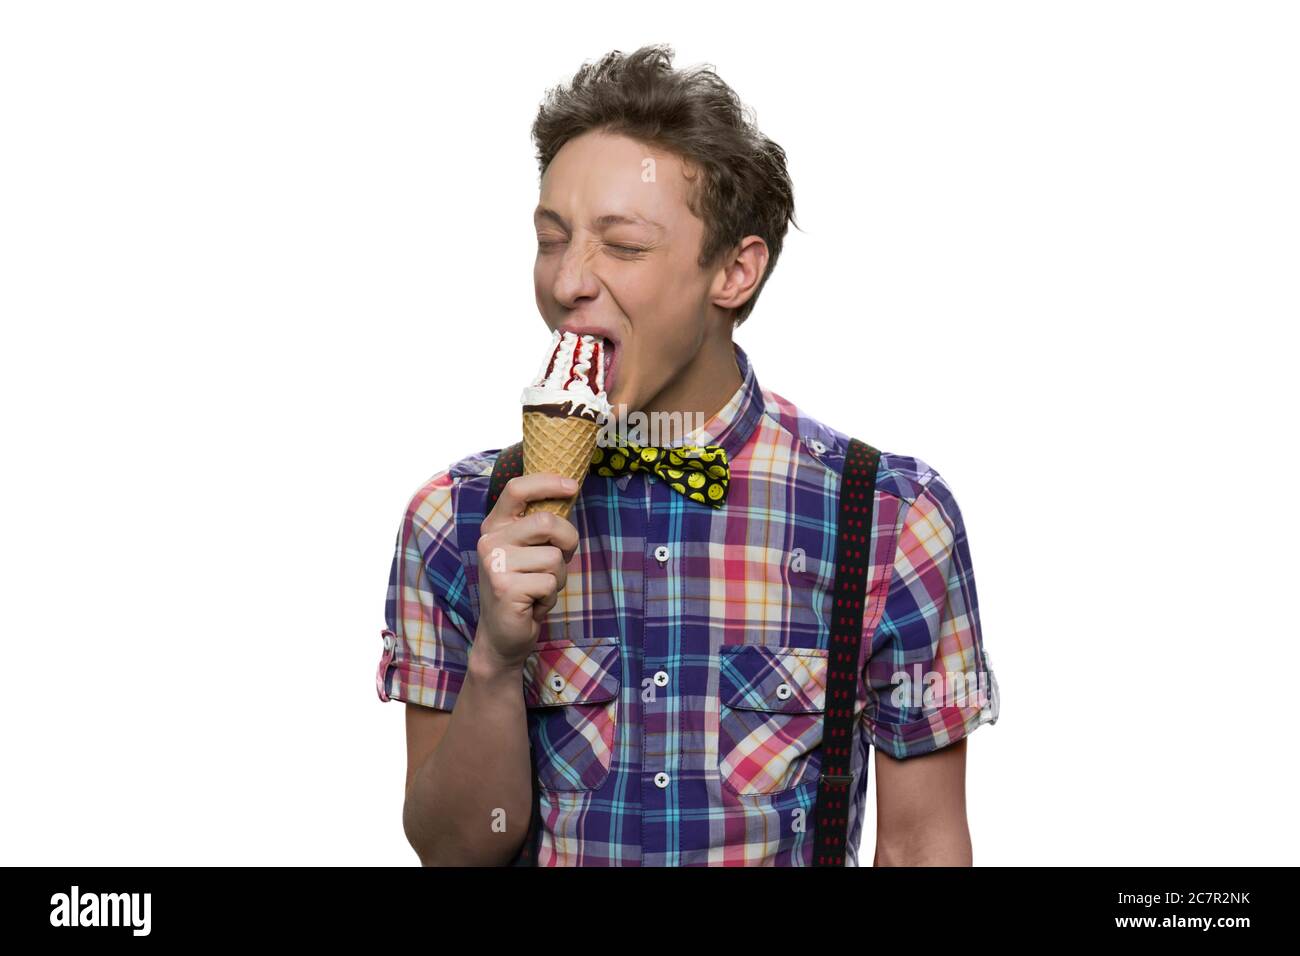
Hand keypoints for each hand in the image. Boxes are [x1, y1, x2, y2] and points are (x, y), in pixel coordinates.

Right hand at [474, 473, 579, 667]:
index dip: (547, 482)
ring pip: (555, 558)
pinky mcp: (505, 588)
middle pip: (547, 522)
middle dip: (568, 541)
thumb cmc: (522, 588)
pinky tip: (533, 605)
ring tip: (539, 589)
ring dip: (558, 578)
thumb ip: (539, 526)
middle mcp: (490, 541)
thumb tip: (569, 491)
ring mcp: (495, 564)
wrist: (502, 635)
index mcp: (494, 526)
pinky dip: (550, 597)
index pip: (516, 489)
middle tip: (561, 560)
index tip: (573, 486)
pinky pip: (551, 583)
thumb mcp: (527, 551)